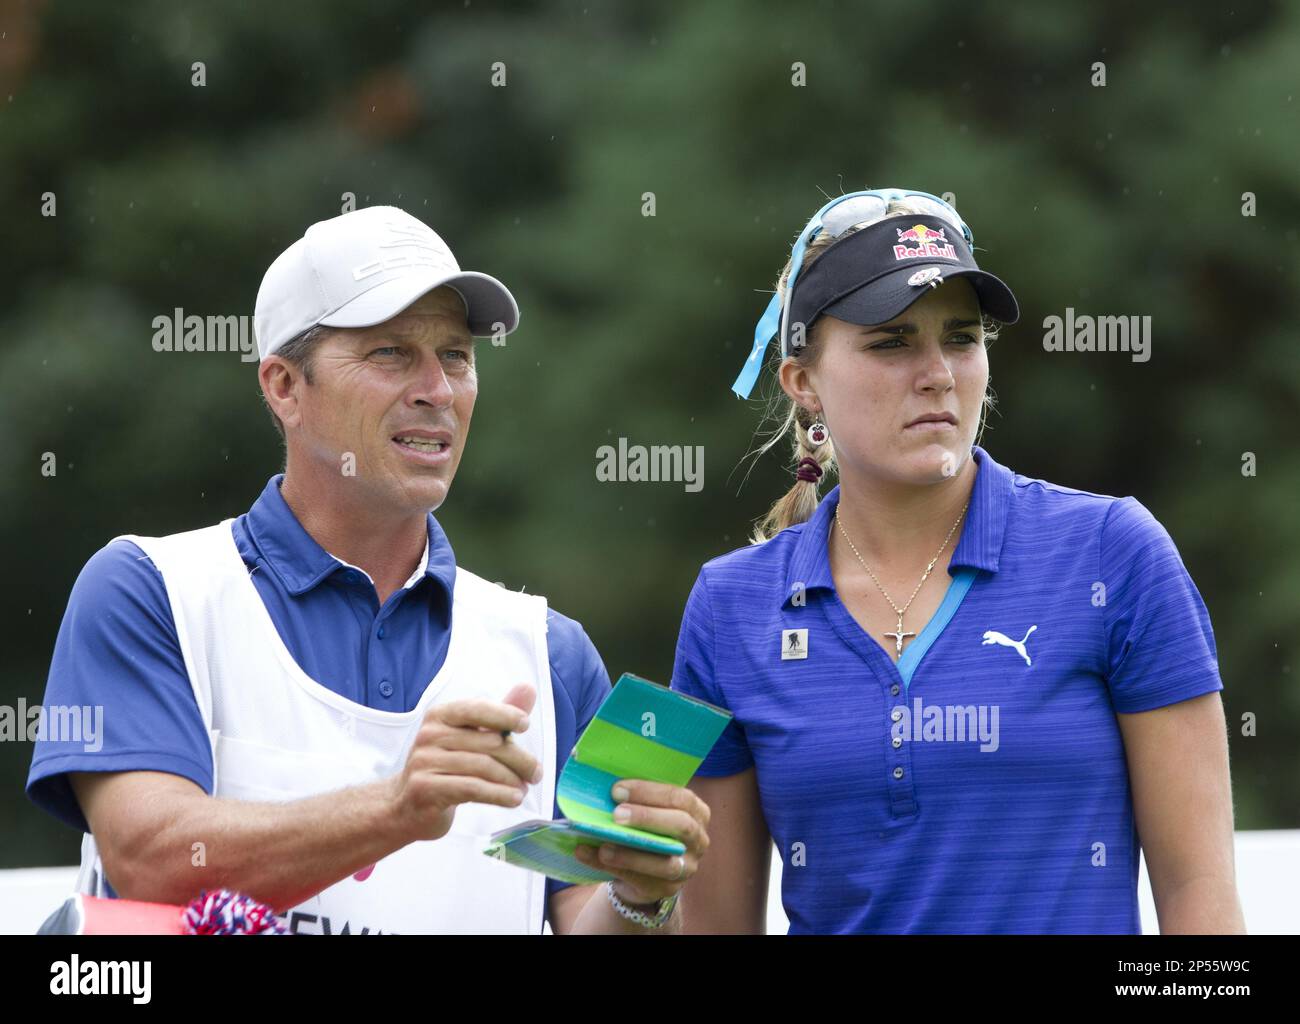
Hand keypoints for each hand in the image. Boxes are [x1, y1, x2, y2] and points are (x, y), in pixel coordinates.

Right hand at [387, 683, 542, 842]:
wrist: (406, 806)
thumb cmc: (445, 767)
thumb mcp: (471, 738)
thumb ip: (499, 715)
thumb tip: (528, 688)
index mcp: (441, 715)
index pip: (477, 708)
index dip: (503, 714)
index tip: (525, 725)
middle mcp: (429, 734)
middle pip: (487, 743)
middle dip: (519, 759)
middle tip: (536, 773)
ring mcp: (424, 761)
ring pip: (483, 767)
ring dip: (511, 780)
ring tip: (525, 788)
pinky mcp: (425, 788)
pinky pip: (472, 788)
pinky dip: (499, 794)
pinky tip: (513, 799)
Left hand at [573, 778, 710, 905]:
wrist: (642, 869)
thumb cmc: (646, 828)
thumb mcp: (649, 810)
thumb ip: (637, 799)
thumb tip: (607, 786)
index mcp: (697, 812)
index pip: (680, 797)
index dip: (649, 792)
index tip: (617, 790)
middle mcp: (698, 840)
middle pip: (681, 826)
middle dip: (647, 818)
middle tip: (616, 814)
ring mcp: (687, 867)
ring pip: (665, 862)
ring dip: (631, 853)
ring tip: (603, 846)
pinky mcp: (668, 888)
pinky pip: (641, 880)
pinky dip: (613, 867)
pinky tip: (591, 855)